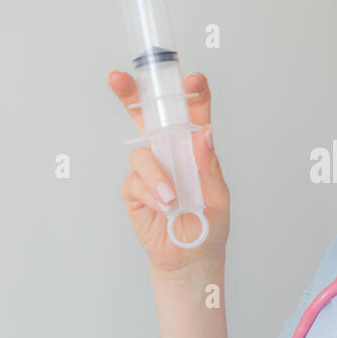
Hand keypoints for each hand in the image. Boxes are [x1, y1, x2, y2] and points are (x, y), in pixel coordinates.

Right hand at [108, 70, 229, 271]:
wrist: (191, 259)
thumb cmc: (209, 224)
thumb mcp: (218, 195)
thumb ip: (208, 165)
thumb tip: (204, 134)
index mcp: (194, 147)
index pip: (192, 112)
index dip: (192, 93)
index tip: (193, 80)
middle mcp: (169, 152)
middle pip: (148, 116)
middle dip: (131, 94)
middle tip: (118, 79)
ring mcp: (150, 169)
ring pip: (142, 154)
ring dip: (157, 176)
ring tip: (171, 198)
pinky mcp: (134, 189)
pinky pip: (135, 181)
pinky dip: (150, 193)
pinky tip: (162, 206)